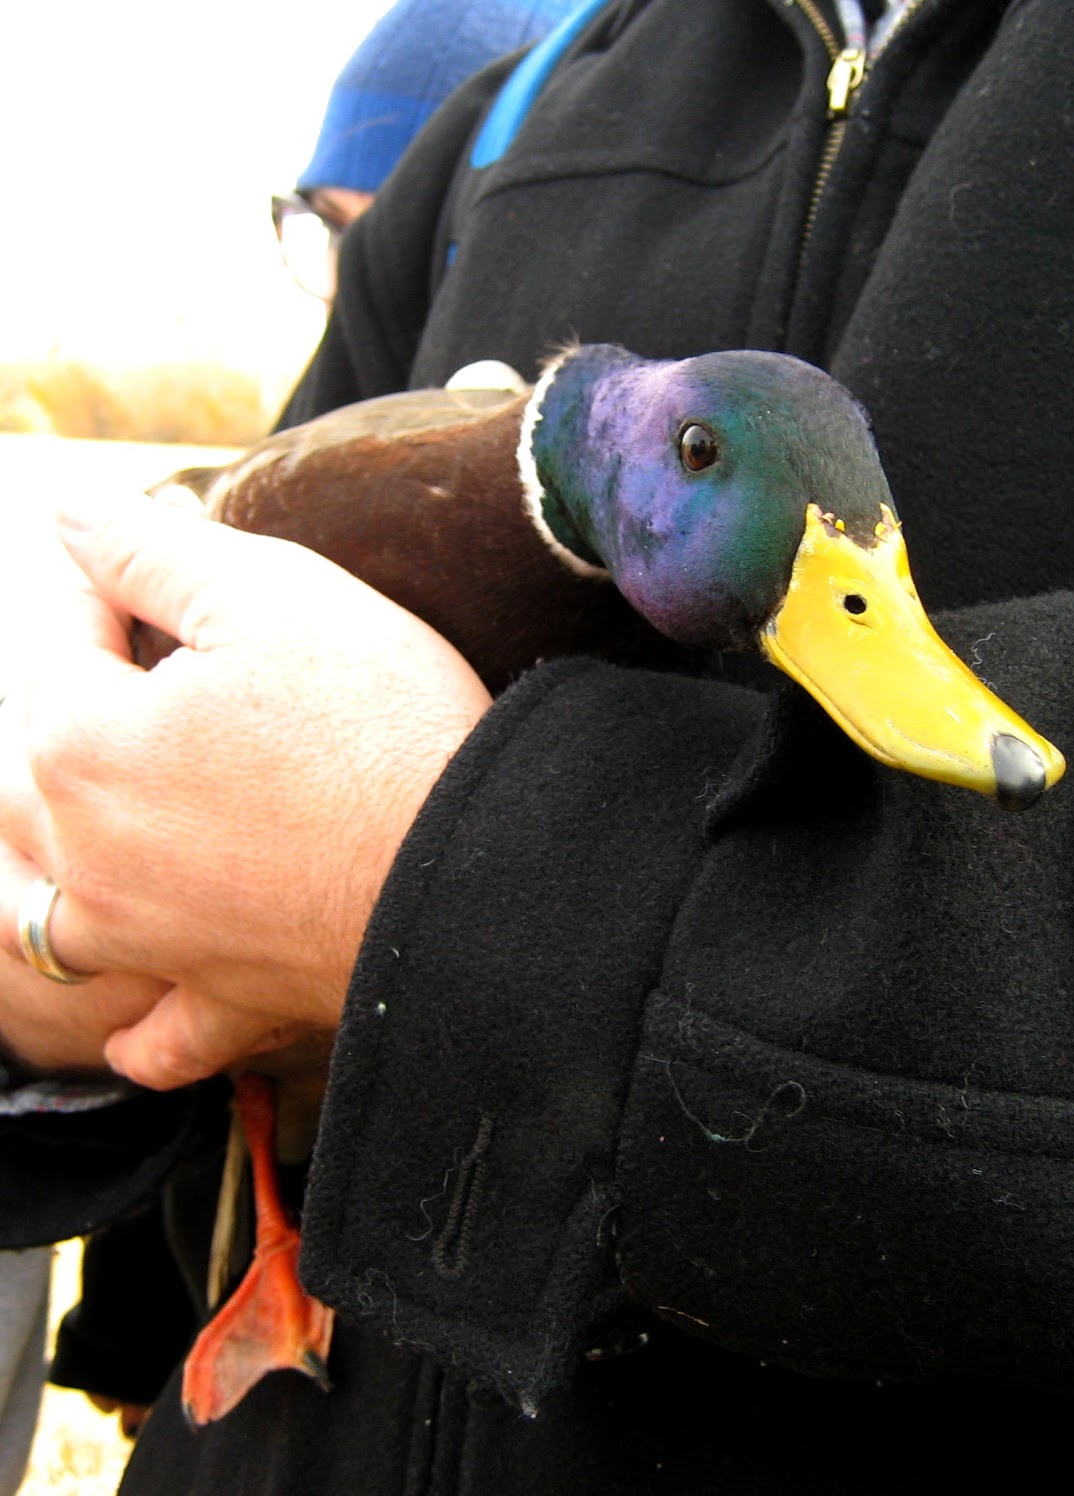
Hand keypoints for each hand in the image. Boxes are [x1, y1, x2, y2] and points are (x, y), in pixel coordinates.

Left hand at [0, 487, 491, 1088]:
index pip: (57, 636)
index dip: (103, 582)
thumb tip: (67, 511)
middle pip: (30, 768)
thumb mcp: (276, 595)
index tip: (150, 552)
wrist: (476, 872)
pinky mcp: (220, 1002)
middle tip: (137, 668)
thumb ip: (151, 548)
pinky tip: (151, 981)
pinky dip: (138, 1016)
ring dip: (50, 864)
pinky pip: (151, 1032)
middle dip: (69, 704)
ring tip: (102, 817)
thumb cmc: (383, 726)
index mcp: (83, 742)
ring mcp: (146, 941)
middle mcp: (86, 854)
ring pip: (46, 910)